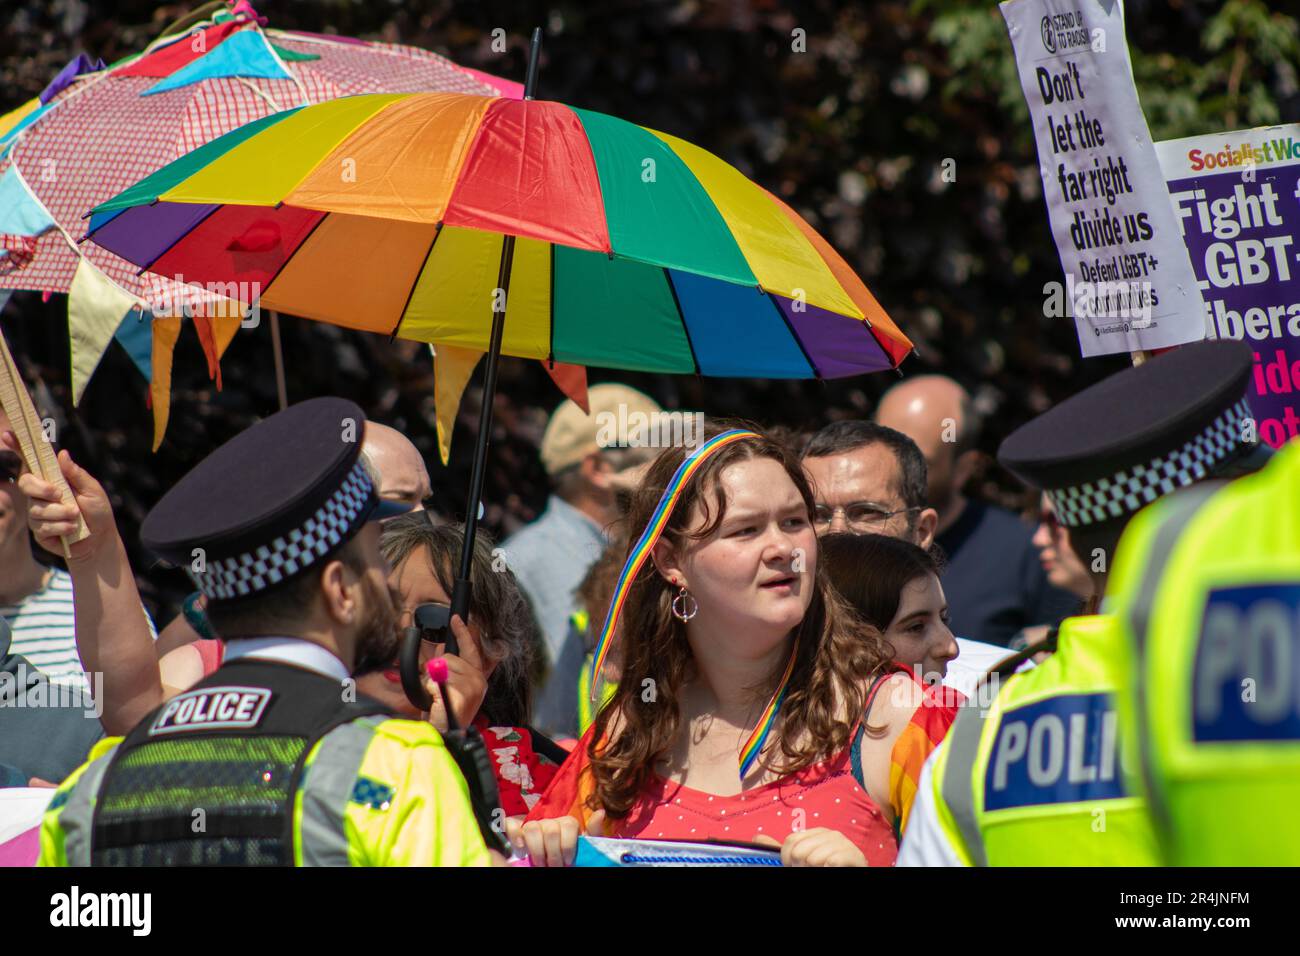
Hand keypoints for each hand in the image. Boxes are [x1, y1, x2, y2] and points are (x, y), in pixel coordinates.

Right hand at [0, 434, 115, 563]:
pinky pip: (41, 526)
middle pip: (26, 483)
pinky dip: (60, 526)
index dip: (18, 447)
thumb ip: (76, 474)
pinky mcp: (38, 530)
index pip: (32, 461)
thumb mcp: (92, 490)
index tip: (8, 434)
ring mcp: (37, 511)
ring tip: (76, 516)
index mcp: (53, 478)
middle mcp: (41, 493)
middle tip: (59, 494)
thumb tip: (62, 454)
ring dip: (60, 513)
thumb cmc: (97, 511)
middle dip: (41, 488)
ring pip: (36, 508)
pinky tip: (72, 529)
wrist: (100, 540)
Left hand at [423, 615, 486, 731]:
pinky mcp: (460, 693)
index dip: (463, 632)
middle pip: (448, 657)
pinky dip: (429, 690)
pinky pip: (434, 679)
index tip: (456, 618)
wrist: (445, 738)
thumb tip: (440, 649)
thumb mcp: (449, 688)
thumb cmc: (446, 716)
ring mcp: (470, 686)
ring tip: (439, 700)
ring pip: (439, 666)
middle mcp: (478, 681)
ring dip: (432, 681)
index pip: (471, 649)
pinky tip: (436, 703)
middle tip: (439, 691)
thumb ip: (448, 668)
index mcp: (478, 679)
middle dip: (437, 670)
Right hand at [506, 809, 606, 867]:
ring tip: (540, 863)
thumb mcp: (585, 847)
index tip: (569, 861)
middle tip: (554, 867)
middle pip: (550, 828)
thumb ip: (593, 832)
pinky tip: (520, 848)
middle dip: (553, 852)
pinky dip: (514, 834)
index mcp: (566, 824)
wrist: (556, 864)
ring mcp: (533, 826)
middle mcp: (549, 822)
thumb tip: (600, 812)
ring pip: (532, 827)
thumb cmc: (570, 856)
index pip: (569, 823)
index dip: (568, 845)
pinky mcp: (517, 832)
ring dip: (536, 849)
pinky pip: (511, 824)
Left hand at [755, 828, 867, 866]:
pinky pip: (831, 862)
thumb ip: (784, 850)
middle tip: (812, 870)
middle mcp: (832, 834)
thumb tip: (757, 838)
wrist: (847, 874)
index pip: (791, 841)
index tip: (795, 866)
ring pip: (813, 858)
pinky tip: (833, 870)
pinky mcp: (856, 856)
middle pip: (800, 850)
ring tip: (823, 871)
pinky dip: (828, 870)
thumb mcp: (802, 860)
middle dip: (802, 866)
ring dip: (815, 870)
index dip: (788, 859)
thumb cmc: (823, 870)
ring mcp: (845, 844)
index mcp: (818, 833)